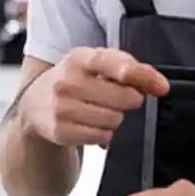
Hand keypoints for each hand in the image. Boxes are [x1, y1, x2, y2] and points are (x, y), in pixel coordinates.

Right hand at [19, 47, 169, 148]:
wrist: (34, 105)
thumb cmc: (74, 80)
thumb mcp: (96, 65)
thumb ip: (130, 68)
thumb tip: (159, 85)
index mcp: (79, 58)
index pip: (111, 62)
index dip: (138, 74)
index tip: (160, 86)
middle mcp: (67, 81)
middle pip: (123, 98)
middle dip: (130, 100)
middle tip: (119, 98)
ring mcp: (62, 107)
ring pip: (115, 120)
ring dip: (115, 118)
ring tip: (100, 110)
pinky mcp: (61, 131)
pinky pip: (102, 137)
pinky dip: (103, 134)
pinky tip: (91, 124)